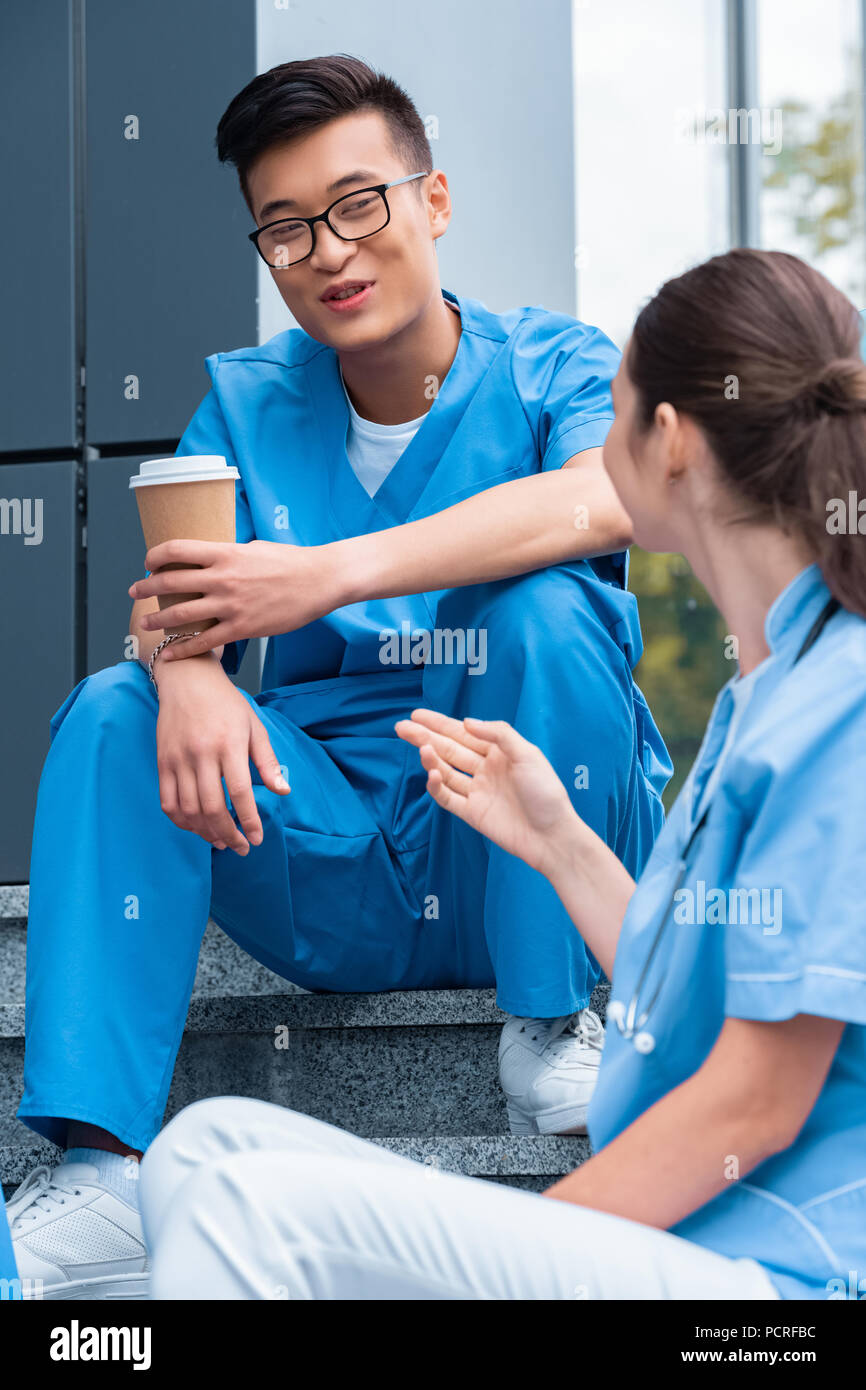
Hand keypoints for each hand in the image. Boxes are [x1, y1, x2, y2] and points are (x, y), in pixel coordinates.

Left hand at [128, 538, 346, 662]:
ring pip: (181, 614)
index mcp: (224, 552)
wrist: (319, 581)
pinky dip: (183, 648)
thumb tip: (210, 558)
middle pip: (171, 582)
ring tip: (145, 623)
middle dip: (147, 588)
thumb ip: (228, 555)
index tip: (149, 563)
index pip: (176, 550)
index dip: (155, 556)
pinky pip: (204, 641)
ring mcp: (231, 605)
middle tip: (135, 592)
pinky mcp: (242, 627)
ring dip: (157, 619)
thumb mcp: (254, 549)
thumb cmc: (290, 562)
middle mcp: (222, 578)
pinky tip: (170, 653)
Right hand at [154, 654, 289, 852]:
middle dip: (228, 834)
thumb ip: (267, 761)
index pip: (240, 792)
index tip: (256, 839)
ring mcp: (178, 759)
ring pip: (189, 809)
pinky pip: (168, 801)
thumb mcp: (254, 726)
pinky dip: (181, 821)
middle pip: (212, 807)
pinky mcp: (162, 762)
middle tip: (240, 847)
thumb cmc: (226, 704)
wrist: (187, 680)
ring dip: (205, 832)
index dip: (248, 821)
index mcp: (229, 744)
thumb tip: (283, 791)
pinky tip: (196, 827)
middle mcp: (201, 753)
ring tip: (221, 841)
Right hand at [395, 708, 579, 875]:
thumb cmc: (546, 792)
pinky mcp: (472, 813)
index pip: (463, 733)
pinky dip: (436, 786)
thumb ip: (499, 734)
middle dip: (425, 737)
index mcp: (499, 752)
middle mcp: (485, 769)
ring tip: (419, 747)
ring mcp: (477, 791)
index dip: (440, 724)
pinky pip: (448, 797)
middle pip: (449, 749)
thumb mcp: (528, 754)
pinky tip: (430, 773)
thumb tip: (467, 722)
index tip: (417, 715)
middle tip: (401, 727)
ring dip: (431, 758)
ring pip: (446, 771)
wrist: (552, 835)